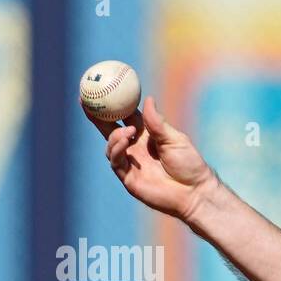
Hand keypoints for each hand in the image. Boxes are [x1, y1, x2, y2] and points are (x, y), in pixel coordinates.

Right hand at [84, 95, 217, 221]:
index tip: (102, 88)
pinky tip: (125, 143)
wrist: (194, 192)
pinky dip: (117, 150)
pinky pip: (115, 161)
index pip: (125, 117)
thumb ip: (158, 122)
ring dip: (115, 136)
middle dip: (97, 116)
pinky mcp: (129, 178)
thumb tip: (148, 99)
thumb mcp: (175, 139)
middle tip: (86, 101)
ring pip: (111, 145)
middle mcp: (135, 147)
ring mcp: (131, 163)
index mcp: (146, 135)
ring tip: (128, 132)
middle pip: (110, 129)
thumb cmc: (189, 165)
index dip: (113, 104)